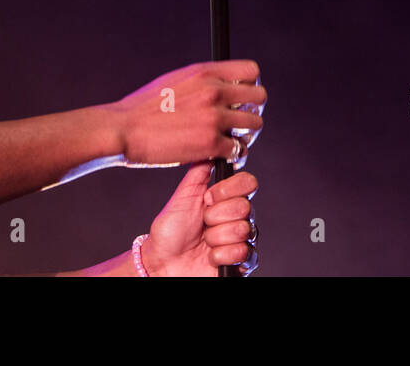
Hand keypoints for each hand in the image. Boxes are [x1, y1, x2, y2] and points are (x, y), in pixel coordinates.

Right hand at [108, 60, 264, 167]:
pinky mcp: (209, 144)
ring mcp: (213, 117)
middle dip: (252, 111)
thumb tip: (220, 86)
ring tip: (231, 142)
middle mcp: (214, 91)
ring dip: (246, 135)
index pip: (251, 71)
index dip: (250, 86)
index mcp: (204, 72)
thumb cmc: (142, 108)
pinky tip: (222, 157)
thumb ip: (201, 82)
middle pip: (260, 97)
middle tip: (239, 124)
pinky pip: (239, 150)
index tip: (241, 99)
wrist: (121, 129)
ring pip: (255, 124)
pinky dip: (234, 156)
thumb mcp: (174, 80)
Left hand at [140, 162, 258, 275]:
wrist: (162, 262)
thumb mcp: (184, 194)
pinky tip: (210, 256)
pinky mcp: (241, 262)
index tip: (209, 197)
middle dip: (216, 216)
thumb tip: (210, 148)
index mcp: (225, 199)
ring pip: (243, 230)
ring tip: (203, 241)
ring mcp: (240, 239)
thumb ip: (200, 170)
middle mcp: (236, 217)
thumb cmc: (170, 231)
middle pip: (245, 207)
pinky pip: (246, 254)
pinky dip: (222, 256)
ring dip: (216, 238)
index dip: (227, 190)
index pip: (247, 183)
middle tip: (202, 222)